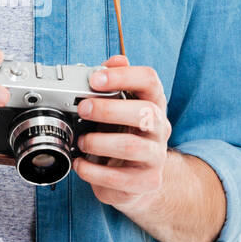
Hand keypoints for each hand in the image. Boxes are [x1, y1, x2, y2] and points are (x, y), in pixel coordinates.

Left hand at [72, 54, 170, 212]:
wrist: (140, 179)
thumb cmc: (125, 136)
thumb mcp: (121, 108)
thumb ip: (116, 82)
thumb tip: (116, 59)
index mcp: (153, 104)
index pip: (150, 80)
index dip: (123, 76)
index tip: (95, 78)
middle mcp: (159, 129)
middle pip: (145, 113)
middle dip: (109, 109)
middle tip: (83, 109)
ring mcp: (155, 157)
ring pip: (131, 146)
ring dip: (99, 142)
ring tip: (82, 141)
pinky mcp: (145, 182)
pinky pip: (119, 178)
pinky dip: (93, 171)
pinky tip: (80, 164)